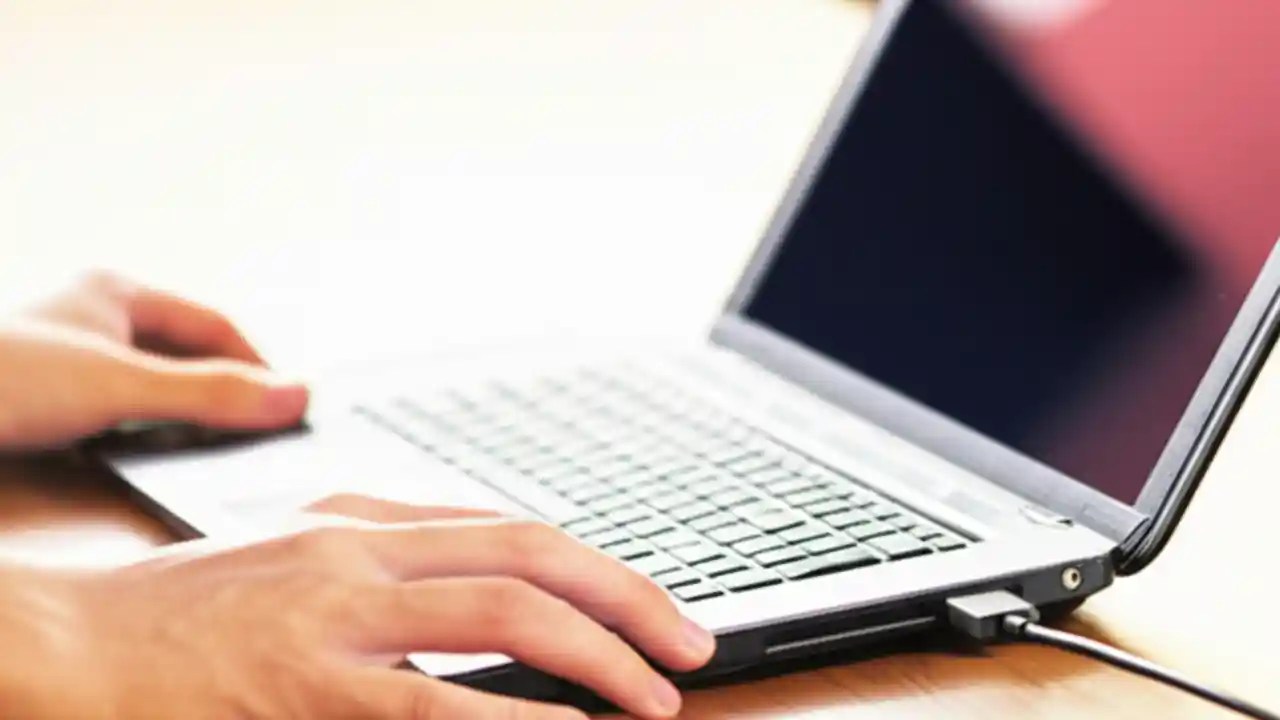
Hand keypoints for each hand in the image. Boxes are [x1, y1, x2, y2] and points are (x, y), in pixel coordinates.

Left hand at [0, 271, 307, 449]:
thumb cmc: (4, 381)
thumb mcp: (121, 389)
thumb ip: (211, 395)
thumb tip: (296, 397)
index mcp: (115, 291)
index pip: (214, 325)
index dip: (258, 364)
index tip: (287, 406)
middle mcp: (91, 316)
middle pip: (184, 355)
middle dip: (220, 393)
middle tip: (253, 433)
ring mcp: (64, 357)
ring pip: (149, 387)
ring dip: (180, 416)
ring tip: (205, 449)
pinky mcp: (41, 397)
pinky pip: (115, 414)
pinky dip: (140, 434)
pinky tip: (144, 457)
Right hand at [0, 495, 714, 718]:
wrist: (66, 646)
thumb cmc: (179, 611)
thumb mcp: (289, 549)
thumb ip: (384, 543)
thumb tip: (485, 555)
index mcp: (360, 521)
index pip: (510, 528)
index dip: (596, 564)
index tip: (649, 604)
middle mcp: (360, 553)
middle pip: (531, 555)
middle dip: (630, 598)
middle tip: (694, 643)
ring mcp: (336, 618)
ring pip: (503, 613)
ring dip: (598, 654)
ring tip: (657, 696)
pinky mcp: (307, 689)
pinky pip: (437, 702)